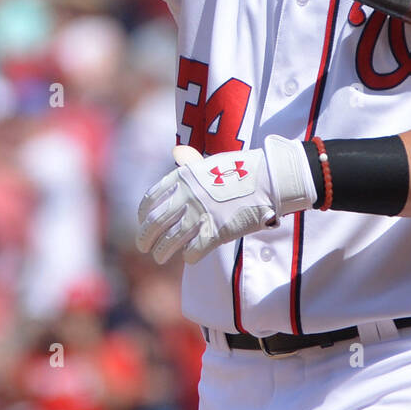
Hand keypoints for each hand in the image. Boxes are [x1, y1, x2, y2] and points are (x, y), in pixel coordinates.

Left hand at [136, 137, 316, 264]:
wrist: (268, 180)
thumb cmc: (242, 169)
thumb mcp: (211, 161)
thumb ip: (191, 162)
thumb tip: (176, 152)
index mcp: (183, 177)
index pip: (151, 198)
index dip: (143, 213)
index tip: (142, 221)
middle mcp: (186, 196)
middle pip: (155, 223)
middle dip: (145, 237)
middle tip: (143, 247)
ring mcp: (199, 215)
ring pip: (170, 241)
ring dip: (162, 251)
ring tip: (159, 257)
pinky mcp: (215, 233)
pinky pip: (192, 252)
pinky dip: (188, 256)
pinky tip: (189, 257)